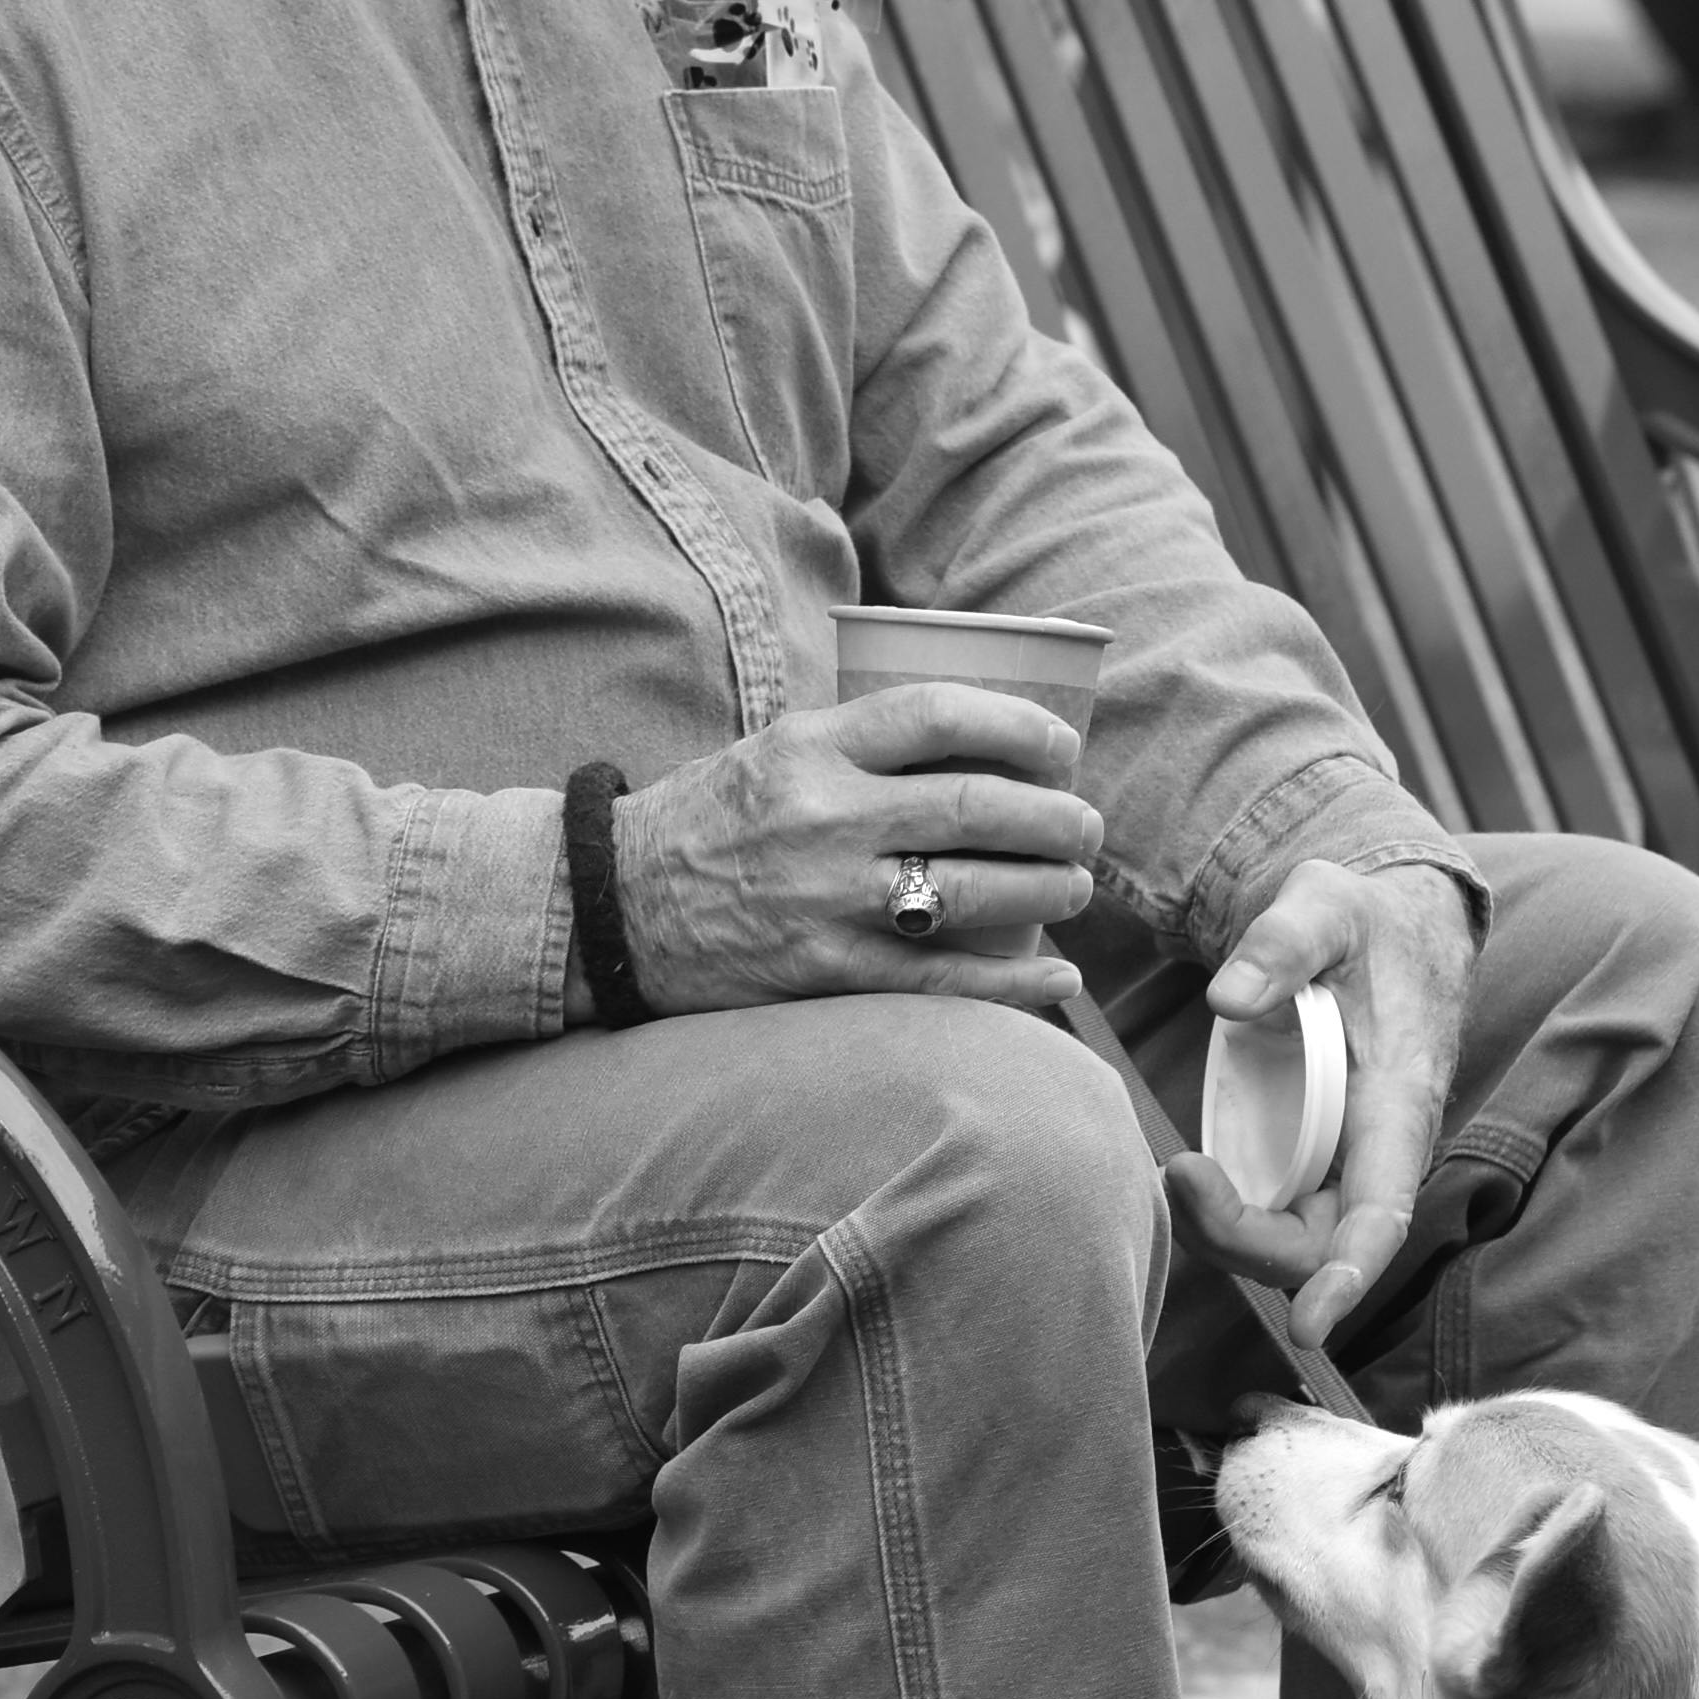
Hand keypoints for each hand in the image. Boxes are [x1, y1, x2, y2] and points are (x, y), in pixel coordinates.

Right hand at [607, 683, 1102, 1016]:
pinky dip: (1013, 983)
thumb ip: (860, 745)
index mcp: (810, 749)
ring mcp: (825, 902)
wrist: (612, 909)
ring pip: (971, 891)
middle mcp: (822, 819)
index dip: (1019, 726)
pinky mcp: (823, 974)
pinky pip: (940, 979)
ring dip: (1046, 887)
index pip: (938, 715)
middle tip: (1085, 823)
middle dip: (1054, 816)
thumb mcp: (773, 752)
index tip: (1062, 745)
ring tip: (1075, 883)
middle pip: (974, 805)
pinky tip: (1059, 976)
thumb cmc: (708, 822)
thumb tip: (980, 741)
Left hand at [1166, 859, 1478, 1347]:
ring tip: (1176, 1172)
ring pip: (1289, 1241)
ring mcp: (1344, 1159)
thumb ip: (1281, 944)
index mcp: (1397, 1101)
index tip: (1308, 1326)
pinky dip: (1228, 1215)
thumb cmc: (1363, 920)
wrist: (1390, 927)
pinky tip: (1188, 1177)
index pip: (1381, 1213)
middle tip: (1178, 1173)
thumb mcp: (1325, 904)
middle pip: (1317, 1246)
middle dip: (1243, 1241)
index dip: (1349, 1275)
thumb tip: (1226, 1001)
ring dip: (1227, 1233)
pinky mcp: (1313, 1156)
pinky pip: (1274, 1214)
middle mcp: (1376, 1149)